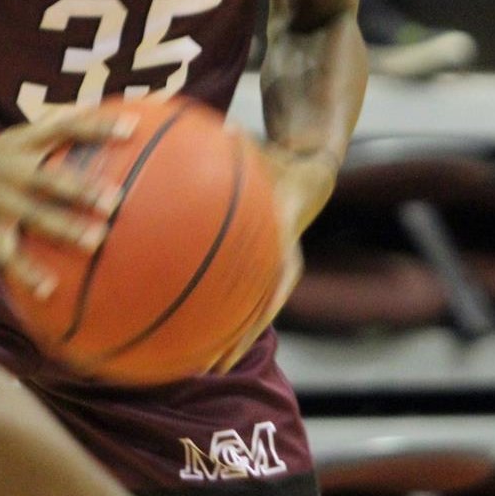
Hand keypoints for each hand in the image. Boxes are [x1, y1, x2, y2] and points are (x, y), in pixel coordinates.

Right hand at [0, 107, 135, 296]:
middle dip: (82, 185)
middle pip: (49, 174)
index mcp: (21, 141)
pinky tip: (49, 289)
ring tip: (96, 241)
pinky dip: (28, 271)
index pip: (63, 126)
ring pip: (33, 213)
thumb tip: (92, 130)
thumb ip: (48, 138)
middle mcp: (10, 165)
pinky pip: (8, 252)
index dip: (96, 125)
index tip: (131, 127)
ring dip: (65, 227)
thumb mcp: (10, 141)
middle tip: (115, 198)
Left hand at [207, 139, 333, 373]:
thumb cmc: (276, 160)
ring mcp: (273, 277)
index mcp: (283, 243)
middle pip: (259, 315)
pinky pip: (241, 303)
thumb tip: (223, 126)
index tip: (234, 331)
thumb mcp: (261, 150)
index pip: (272, 284)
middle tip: (207, 368)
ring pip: (251, 319)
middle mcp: (282, 267)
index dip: (254, 313)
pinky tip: (186, 333)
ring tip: (197, 369)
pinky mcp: (261, 277)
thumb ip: (241, 142)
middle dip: (234, 343)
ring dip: (227, 344)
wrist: (307, 173)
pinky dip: (221, 320)